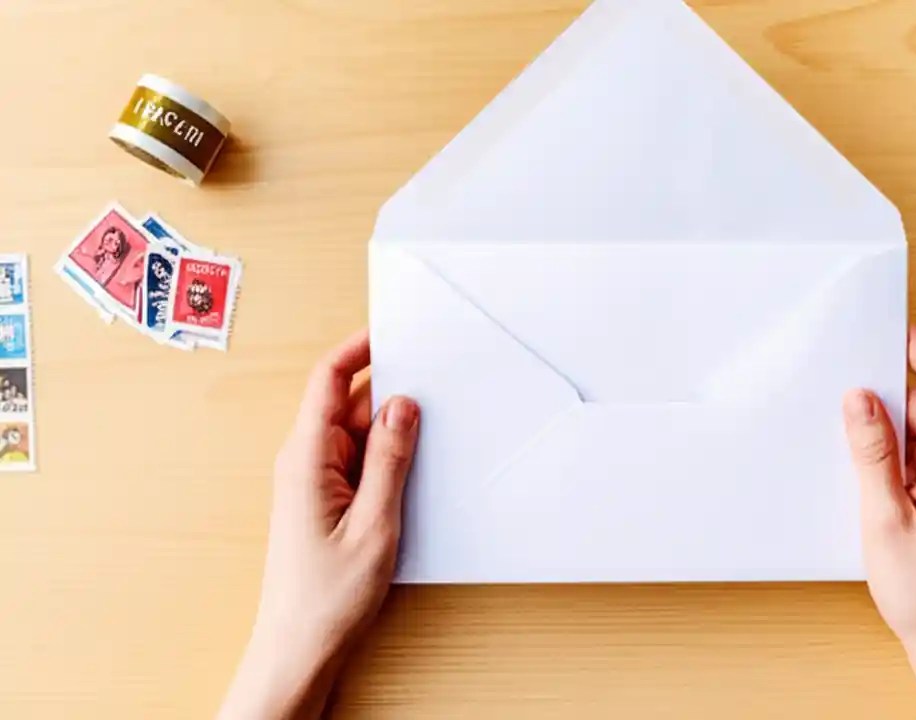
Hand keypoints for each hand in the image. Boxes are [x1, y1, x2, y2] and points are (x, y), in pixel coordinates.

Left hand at [218, 330, 419, 719]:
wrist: (299, 648)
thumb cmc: (327, 596)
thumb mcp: (375, 522)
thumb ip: (389, 458)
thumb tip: (403, 405)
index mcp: (305, 458)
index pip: (327, 380)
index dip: (358, 348)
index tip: (393, 330)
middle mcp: (304, 462)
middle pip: (348, 403)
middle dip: (389, 393)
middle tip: (435, 387)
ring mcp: (313, 481)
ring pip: (355, 433)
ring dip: (389, 432)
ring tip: (429, 439)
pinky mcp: (324, 500)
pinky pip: (357, 461)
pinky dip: (384, 458)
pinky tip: (412, 471)